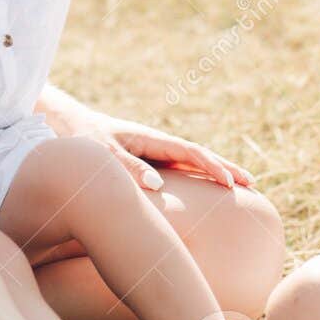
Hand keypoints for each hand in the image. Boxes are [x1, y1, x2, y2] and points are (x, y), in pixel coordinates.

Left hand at [62, 109, 252, 191]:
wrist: (67, 126)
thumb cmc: (83, 138)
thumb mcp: (104, 153)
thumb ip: (129, 167)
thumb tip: (158, 186)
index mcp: (151, 139)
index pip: (191, 153)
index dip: (212, 167)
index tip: (231, 183)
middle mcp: (157, 146)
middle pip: (199, 157)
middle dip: (225, 168)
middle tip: (252, 184)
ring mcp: (154, 154)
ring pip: (191, 165)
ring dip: (215, 174)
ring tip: (240, 188)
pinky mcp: (147, 163)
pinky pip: (178, 172)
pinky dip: (197, 179)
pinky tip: (206, 193)